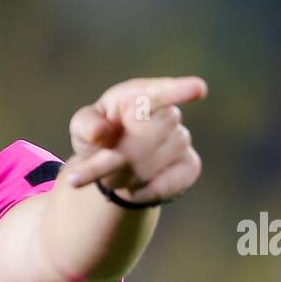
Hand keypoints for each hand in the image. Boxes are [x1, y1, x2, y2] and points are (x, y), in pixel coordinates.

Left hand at [56, 76, 206, 205]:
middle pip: (150, 135)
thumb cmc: (97, 137)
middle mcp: (166, 114)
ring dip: (126, 176)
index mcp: (139, 95)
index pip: (160, 92)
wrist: (112, 166)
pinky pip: (166, 185)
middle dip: (121, 155)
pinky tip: (134, 188)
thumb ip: (86, 125)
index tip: (199, 89)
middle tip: (103, 162)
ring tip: (115, 174)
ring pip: (153, 164)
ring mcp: (181, 139)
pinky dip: (144, 191)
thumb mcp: (82, 128)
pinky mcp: (190, 166)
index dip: (179, 90)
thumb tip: (100, 132)